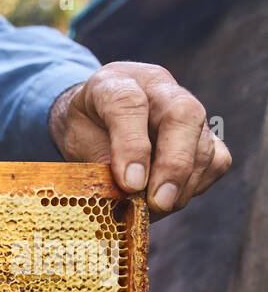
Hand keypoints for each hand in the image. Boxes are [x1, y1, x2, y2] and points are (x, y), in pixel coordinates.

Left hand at [48, 62, 230, 215]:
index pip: (127, 104)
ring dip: (183, 184)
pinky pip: (216, 159)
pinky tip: (172, 198)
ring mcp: (186, 106)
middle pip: (182, 115)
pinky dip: (198, 184)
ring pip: (202, 141)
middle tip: (158, 203)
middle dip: (174, 164)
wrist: (97, 116)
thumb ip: (99, 163)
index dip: (131, 146)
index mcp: (115, 83)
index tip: (130, 184)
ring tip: (156, 208)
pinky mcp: (204, 132)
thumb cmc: (86, 129)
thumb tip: (128, 195)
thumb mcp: (76, 143)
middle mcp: (157, 88)